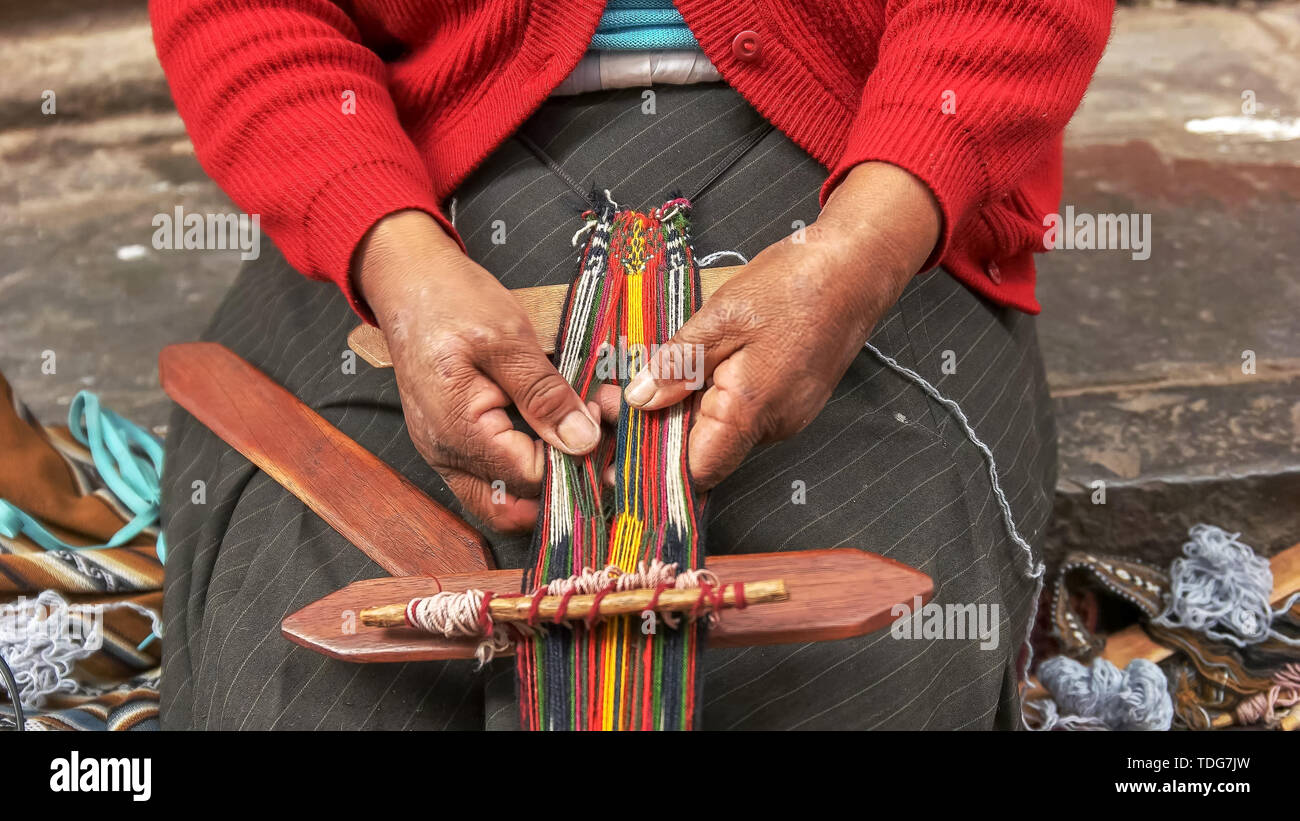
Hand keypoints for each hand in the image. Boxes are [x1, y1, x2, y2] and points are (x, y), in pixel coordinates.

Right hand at [355, 211, 601, 531]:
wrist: (407, 282)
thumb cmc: (449, 300)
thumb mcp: (507, 338)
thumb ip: (544, 394)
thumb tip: (581, 441)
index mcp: (458, 431)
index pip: (531, 479)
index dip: (575, 460)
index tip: (606, 427)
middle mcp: (446, 454)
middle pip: (514, 507)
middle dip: (564, 484)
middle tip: (602, 444)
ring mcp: (447, 453)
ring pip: (505, 498)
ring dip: (551, 473)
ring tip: (587, 428)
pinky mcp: (455, 443)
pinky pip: (495, 475)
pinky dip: (531, 459)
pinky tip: (560, 428)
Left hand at [622, 162, 941, 489]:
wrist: (856, 270)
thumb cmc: (795, 287)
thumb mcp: (720, 318)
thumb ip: (678, 365)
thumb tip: (641, 401)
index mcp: (751, 411)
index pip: (698, 472)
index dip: (655, 462)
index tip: (621, 437)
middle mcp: (773, 427)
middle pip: (705, 452)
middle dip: (662, 428)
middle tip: (620, 394)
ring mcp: (787, 418)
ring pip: (723, 432)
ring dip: (688, 409)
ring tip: (659, 371)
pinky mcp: (793, 404)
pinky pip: (744, 415)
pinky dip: (715, 398)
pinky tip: (701, 366)